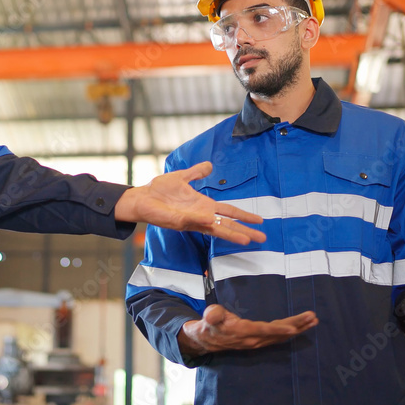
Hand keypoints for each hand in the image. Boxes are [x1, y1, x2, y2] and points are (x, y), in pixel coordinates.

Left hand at [115, 162, 264, 244]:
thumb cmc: (160, 191)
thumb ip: (196, 173)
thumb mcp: (182, 177)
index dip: (244, 216)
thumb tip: (209, 165)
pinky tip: (213, 222)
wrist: (141, 197)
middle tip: (262, 238)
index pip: (228, 212)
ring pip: (215, 228)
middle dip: (244, 231)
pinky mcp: (178, 221)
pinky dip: (204, 222)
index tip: (260, 220)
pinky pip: (194, 221)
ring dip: (230, 233)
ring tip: (246, 240)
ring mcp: (191, 220)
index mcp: (203, 205)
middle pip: (227, 224)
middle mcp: (200, 215)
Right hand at [178, 304, 318, 356]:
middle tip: (312, 317)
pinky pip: (278, 336)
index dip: (278, 330)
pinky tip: (301, 327)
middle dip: (296, 326)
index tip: (293, 328)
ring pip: (281, 336)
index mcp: (243, 331)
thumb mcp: (209, 317)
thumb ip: (213, 315)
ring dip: (298, 328)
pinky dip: (291, 331)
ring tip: (313, 320)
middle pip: (278, 333)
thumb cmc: (210, 324)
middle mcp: (253, 339)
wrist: (207, 339)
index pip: (264, 330)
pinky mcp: (259, 340)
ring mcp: (258, 341)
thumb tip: (213, 314)